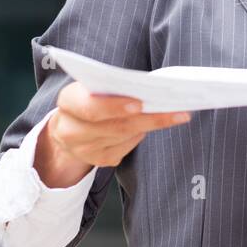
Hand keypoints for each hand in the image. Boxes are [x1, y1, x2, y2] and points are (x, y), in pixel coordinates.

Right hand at [36, 82, 190, 186]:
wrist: (69, 126)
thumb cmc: (90, 97)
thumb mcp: (93, 86)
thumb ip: (113, 86)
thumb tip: (153, 87)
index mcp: (68, 102)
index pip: (91, 107)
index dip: (115, 107)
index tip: (140, 103)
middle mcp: (70, 130)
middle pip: (115, 127)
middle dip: (148, 118)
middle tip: (178, 112)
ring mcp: (83, 149)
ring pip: (123, 138)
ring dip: (151, 125)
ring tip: (176, 115)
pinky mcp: (98, 160)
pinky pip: (124, 149)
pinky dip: (139, 136)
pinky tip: (151, 126)